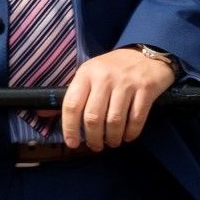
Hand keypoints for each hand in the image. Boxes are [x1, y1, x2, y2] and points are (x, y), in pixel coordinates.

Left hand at [60, 48, 176, 150]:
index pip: (72, 105)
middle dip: (93, 138)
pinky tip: (128, 136)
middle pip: (93, 117)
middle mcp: (104, 77)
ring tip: (112, 142)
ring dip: (112, 138)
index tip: (72, 143)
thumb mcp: (91, 72)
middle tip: (96, 146)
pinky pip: (136, 119)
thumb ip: (78, 93)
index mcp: (86, 73)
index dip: (70, 128)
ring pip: (114, 121)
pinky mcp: (146, 88)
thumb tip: (52, 118)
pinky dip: (131, 133)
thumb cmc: (114, 68)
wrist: (147, 53)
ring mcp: (126, 83)